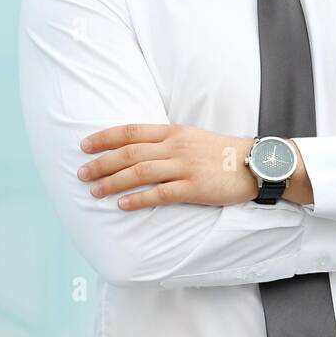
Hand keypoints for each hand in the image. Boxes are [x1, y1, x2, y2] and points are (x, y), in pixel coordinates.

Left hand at [77, 124, 256, 209]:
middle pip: (130, 153)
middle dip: (102, 163)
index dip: (105, 138)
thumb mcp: (191, 137)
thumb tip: (137, 148)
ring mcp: (184, 166)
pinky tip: (122, 205)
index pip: (131, 131)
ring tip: (95, 192)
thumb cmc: (221, 152)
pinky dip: (139, 199)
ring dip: (113, 182)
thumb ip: (166, 141)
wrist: (254, 163)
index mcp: (173, 132)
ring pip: (140, 172)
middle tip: (81, 173)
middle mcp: (175, 146)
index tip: (84, 145)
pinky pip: (161, 194)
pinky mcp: (194, 187)